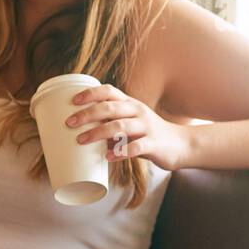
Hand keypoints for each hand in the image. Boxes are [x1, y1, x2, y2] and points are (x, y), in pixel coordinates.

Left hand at [65, 84, 191, 171]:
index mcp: (130, 104)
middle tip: (69, 123)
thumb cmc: (147, 134)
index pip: (108, 91)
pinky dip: (120, 152)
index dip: (90, 94)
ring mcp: (146, 127)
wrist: (180, 144)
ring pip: (120, 126)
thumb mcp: (129, 123)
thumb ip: (109, 124)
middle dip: (87, 114)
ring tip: (80, 140)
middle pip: (109, 108)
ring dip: (98, 133)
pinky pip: (135, 147)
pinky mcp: (153, 144)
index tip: (73, 101)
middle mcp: (138, 111)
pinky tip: (108, 157)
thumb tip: (80, 132)